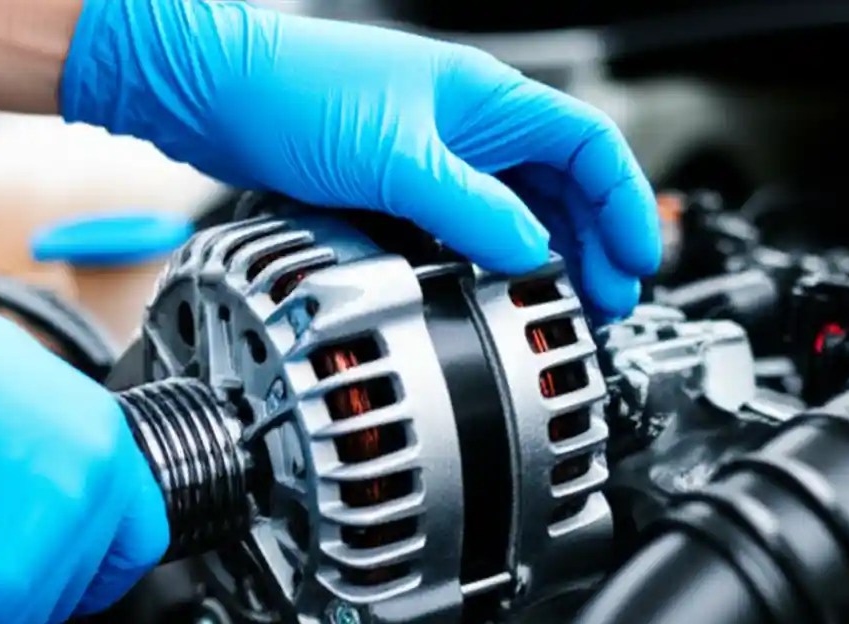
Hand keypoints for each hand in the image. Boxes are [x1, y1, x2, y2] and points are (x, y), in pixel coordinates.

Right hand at [0, 209, 167, 623]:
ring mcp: (48, 541)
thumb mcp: (3, 369)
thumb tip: (35, 461)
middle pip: (84, 579)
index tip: (63, 566)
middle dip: (33, 583)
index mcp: (97, 431)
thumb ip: (43, 426)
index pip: (138, 530)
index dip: (95, 556)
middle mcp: (89, 488)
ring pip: (36, 619)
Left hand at [60, 0, 660, 317]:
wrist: (210, 93)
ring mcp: (431, 154)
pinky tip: (482, 288)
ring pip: (511, 208)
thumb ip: (470, 210)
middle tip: (600, 302)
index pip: (589, 148)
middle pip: (558, 186)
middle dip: (588, 243)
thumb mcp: (395, 158)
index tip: (638, 260)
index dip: (624, 205)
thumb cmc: (293, 93)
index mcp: (487, 99)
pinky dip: (483, 257)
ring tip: (552, 305)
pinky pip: (461, 223)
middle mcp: (467, 124)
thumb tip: (529, 257)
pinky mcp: (392, 183)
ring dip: (538, 255)